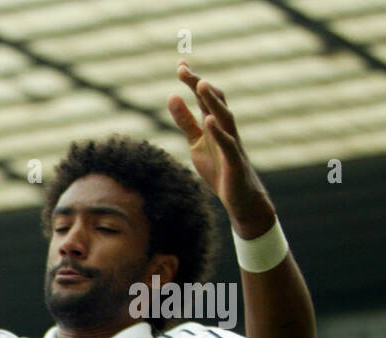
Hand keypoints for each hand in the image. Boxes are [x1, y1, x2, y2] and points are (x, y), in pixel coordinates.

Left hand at [168, 61, 273, 235]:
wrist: (239, 199)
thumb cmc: (218, 169)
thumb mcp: (195, 143)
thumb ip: (185, 122)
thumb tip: (172, 96)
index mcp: (215, 124)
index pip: (204, 97)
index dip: (192, 81)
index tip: (180, 64)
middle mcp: (225, 128)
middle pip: (215, 101)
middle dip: (200, 85)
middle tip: (183, 69)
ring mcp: (232, 143)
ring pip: (225, 117)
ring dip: (213, 101)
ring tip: (200, 84)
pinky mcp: (235, 160)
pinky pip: (228, 143)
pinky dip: (218, 131)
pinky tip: (209, 120)